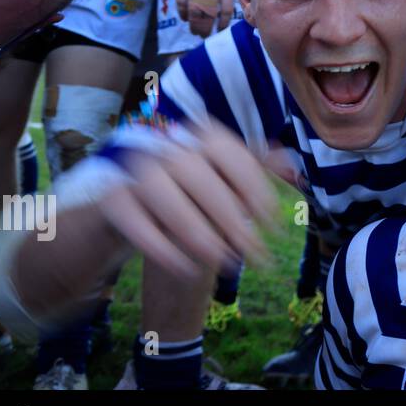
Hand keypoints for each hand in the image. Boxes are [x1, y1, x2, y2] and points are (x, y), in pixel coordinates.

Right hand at [102, 121, 280, 278]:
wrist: (130, 198)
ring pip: (165, 198)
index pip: (233, 155)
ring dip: (199, 234)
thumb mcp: (225, 174)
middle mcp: (166, 144)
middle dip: (231, 220)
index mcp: (201, 135)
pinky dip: (163, 249)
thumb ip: (256, 169)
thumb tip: (293, 167)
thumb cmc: (192, 187)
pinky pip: (135, 222)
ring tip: (225, 264)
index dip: (257, 190)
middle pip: (201, 179)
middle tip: (255, 254)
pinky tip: (189, 270)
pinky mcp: (112, 198)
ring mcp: (135, 168)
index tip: (275, 224)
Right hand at [176, 0, 234, 38]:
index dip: (222, 24)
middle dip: (205, 28)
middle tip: (203, 35)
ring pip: (194, 9)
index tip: (218, 30)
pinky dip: (182, 12)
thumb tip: (225, 16)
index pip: (226, 10)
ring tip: (194, 31)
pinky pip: (181, 0)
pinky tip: (184, 17)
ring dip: (193, 24)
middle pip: (208, 13)